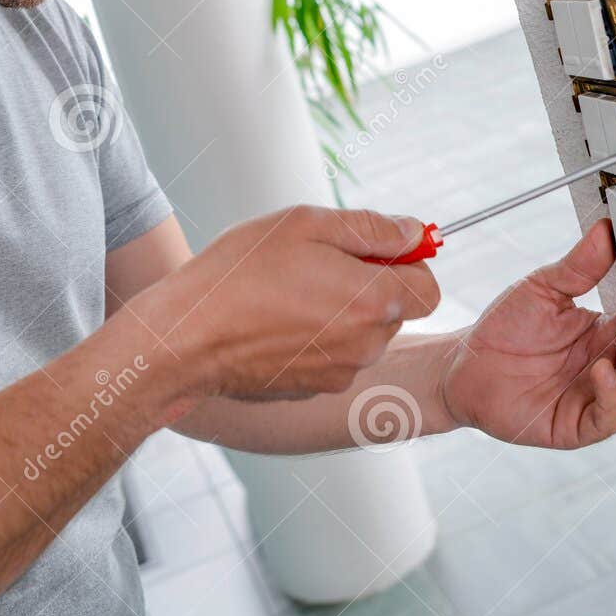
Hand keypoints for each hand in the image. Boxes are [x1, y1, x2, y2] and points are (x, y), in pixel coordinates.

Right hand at [146, 205, 441, 400]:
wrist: (187, 337)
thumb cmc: (241, 274)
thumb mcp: (306, 225)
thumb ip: (371, 228)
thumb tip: (414, 232)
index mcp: (373, 301)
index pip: (428, 288)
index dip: (408, 264)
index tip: (373, 251)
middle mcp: (366, 345)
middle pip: (394, 311)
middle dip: (369, 286)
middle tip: (316, 264)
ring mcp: (339, 373)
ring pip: (361, 335)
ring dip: (341, 313)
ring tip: (289, 291)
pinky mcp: (311, 390)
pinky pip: (332, 358)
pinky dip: (316, 339)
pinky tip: (276, 321)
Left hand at [438, 217, 615, 447]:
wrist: (465, 366)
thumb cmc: (506, 329)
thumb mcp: (543, 289)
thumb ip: (578, 266)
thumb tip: (607, 230)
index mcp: (606, 333)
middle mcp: (608, 367)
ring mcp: (595, 398)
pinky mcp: (577, 425)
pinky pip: (606, 417)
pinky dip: (611, 396)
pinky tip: (602, 371)